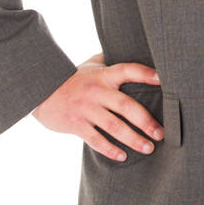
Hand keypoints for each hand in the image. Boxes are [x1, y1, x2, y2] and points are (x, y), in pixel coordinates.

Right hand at [32, 53, 163, 161]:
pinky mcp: (75, 124)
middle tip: (161, 134)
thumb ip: (110, 60)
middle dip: (146, 121)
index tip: (163, 80)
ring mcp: (85, 109)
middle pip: (125, 106)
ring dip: (133, 139)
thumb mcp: (90, 64)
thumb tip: (132, 48)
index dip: (146, 74)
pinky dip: (110, 150)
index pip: (128, 70)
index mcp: (102, 75)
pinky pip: (95, 140)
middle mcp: (96, 91)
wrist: (40, 90)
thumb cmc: (72, 77)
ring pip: (113, 126)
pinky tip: (122, 156)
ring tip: (148, 148)